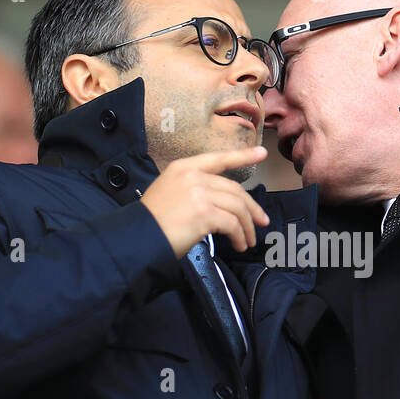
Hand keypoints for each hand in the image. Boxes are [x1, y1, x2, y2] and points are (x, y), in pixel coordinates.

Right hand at [141, 146, 269, 256]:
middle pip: (234, 190)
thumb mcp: (169, 192)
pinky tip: (238, 244)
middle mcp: (193, 176)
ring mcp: (199, 193)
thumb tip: (220, 202)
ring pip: (238, 207)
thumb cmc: (152, 221)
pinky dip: (239, 236)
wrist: (138, 236)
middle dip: (252, 208)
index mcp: (183, 168)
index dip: (242, 156)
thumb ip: (193, 189)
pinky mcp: (205, 213)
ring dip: (247, 226)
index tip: (261, 153)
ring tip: (248, 240)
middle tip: (260, 222)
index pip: (219, 159)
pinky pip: (232, 224)